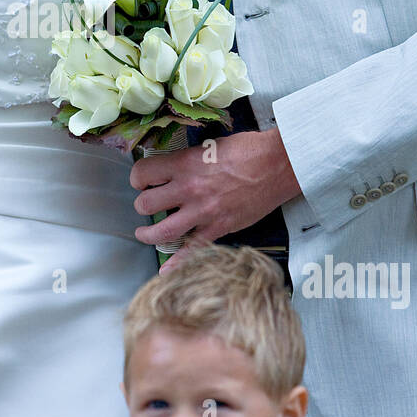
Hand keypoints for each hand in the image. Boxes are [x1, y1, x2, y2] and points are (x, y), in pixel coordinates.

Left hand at [129, 128, 300, 269]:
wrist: (278, 164)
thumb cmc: (248, 149)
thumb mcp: (210, 146)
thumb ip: (189, 160)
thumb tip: (173, 167)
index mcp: (184, 164)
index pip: (143, 173)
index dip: (138, 177)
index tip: (142, 181)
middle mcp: (188, 189)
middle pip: (146, 204)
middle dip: (142, 205)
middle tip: (146, 205)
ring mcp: (203, 211)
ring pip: (162, 231)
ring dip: (148, 233)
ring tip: (144, 232)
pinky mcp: (219, 227)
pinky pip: (193, 249)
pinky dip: (178, 263)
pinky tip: (166, 270)